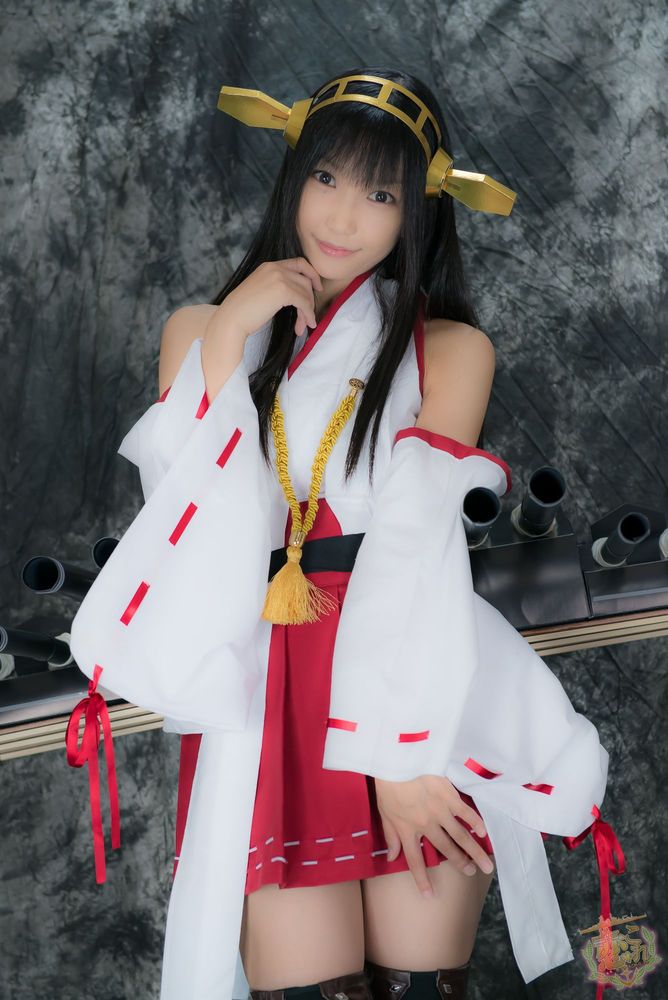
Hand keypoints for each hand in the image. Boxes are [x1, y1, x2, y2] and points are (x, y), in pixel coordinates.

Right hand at [206, 257, 323, 339]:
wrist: (232, 318)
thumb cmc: (244, 311)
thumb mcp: (262, 291)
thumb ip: (278, 288)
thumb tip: (299, 299)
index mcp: (269, 266)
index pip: (299, 263)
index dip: (312, 274)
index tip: (317, 287)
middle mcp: (275, 268)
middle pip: (305, 280)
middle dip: (309, 301)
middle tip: (307, 319)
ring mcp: (279, 277)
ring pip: (306, 292)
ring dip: (307, 311)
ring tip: (304, 326)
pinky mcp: (283, 291)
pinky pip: (304, 302)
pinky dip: (308, 314)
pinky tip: (306, 325)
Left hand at [374, 774, 494, 896]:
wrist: (397, 759)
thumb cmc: (388, 784)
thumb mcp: (383, 812)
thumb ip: (390, 836)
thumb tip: (390, 858)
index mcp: (407, 830)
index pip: (415, 860)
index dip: (422, 880)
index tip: (429, 895)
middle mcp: (425, 825)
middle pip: (445, 849)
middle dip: (460, 863)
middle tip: (471, 872)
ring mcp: (439, 811)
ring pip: (460, 836)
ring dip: (473, 851)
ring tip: (485, 863)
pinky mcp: (449, 796)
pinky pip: (465, 813)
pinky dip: (475, 823)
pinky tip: (483, 833)